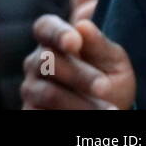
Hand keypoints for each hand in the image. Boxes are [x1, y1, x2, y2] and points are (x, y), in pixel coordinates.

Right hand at [21, 14, 136, 109]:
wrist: (108, 111)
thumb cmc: (109, 80)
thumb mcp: (113, 61)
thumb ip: (98, 44)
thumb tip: (83, 26)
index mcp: (53, 41)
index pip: (45, 27)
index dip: (57, 33)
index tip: (75, 41)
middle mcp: (36, 63)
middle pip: (48, 61)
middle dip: (80, 75)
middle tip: (105, 87)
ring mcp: (31, 89)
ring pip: (50, 93)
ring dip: (82, 104)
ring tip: (110, 111)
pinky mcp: (31, 112)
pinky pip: (45, 114)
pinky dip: (72, 116)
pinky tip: (91, 120)